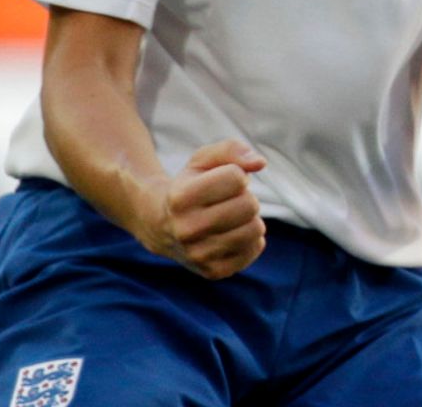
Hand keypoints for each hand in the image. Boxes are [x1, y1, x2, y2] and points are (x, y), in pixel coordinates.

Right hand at [138, 139, 266, 278]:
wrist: (161, 225)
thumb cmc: (190, 187)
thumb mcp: (203, 160)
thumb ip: (231, 150)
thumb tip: (259, 163)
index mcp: (180, 198)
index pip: (236, 178)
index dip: (236, 175)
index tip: (220, 182)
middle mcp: (186, 229)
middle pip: (249, 205)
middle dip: (245, 198)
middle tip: (228, 201)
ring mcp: (198, 254)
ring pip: (255, 229)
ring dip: (249, 219)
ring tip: (229, 218)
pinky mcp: (213, 271)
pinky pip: (254, 249)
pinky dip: (250, 239)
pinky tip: (231, 235)